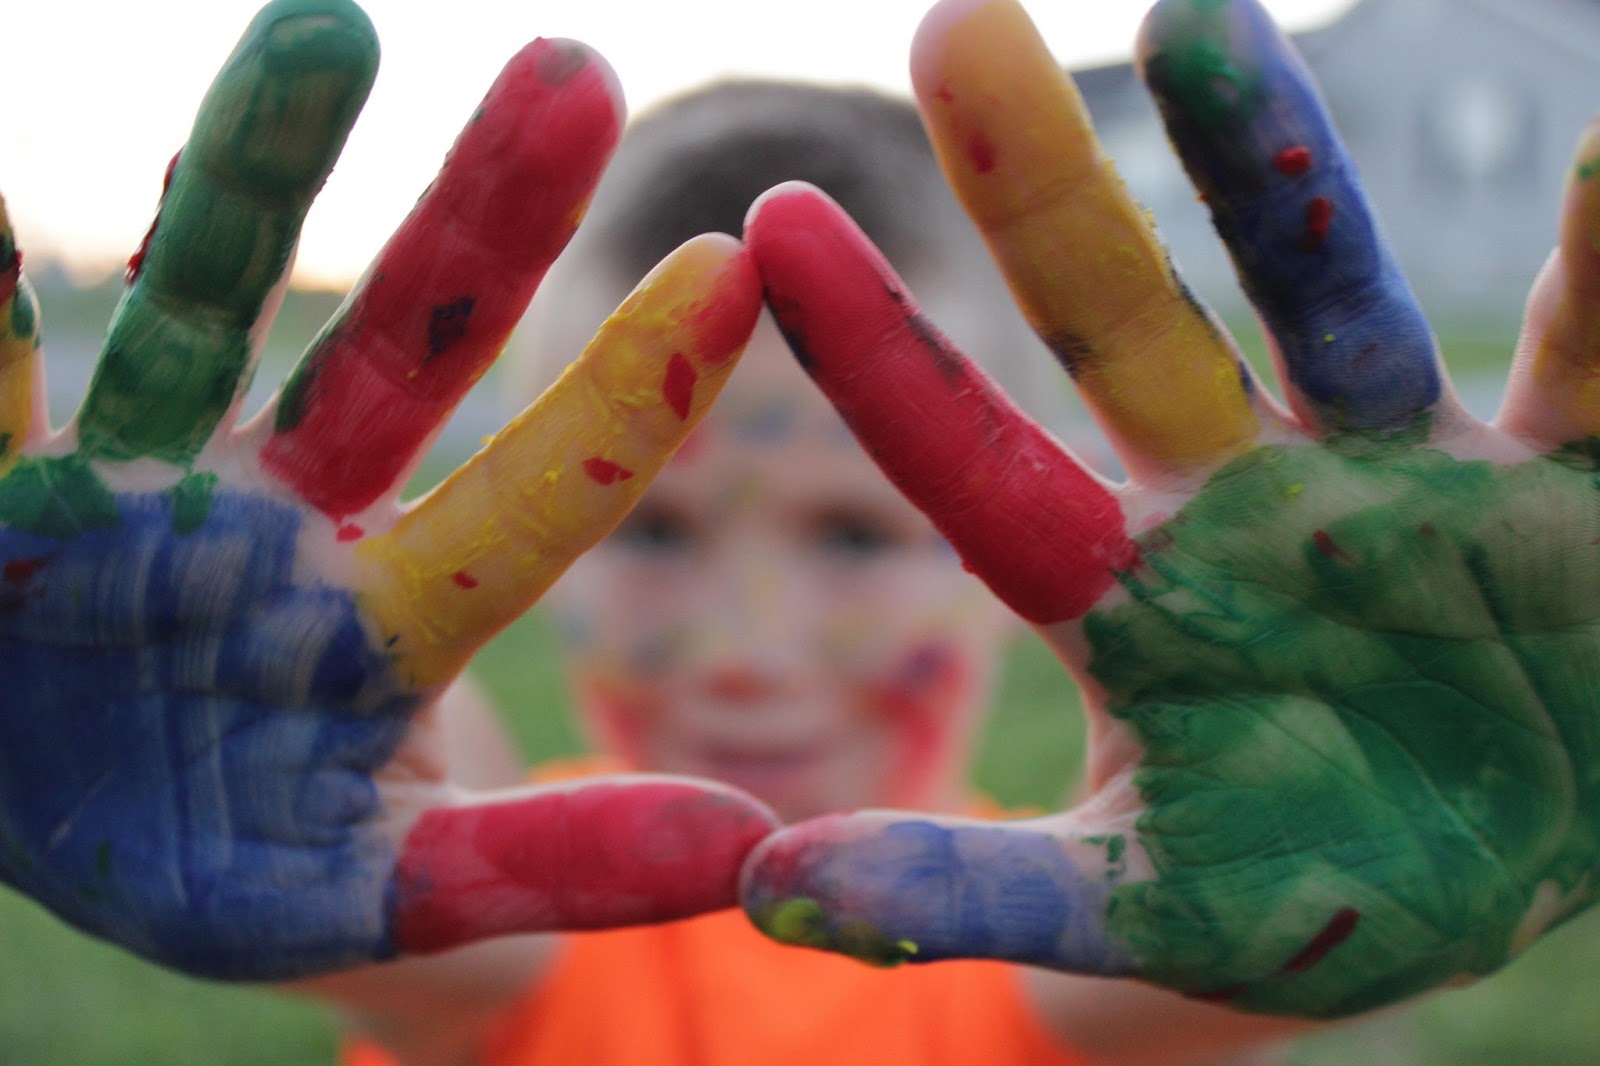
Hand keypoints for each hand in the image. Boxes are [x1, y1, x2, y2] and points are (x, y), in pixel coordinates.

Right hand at [0, 0, 772, 980]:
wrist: (75, 839)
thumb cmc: (244, 868)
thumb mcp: (381, 896)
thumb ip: (544, 867)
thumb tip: (757, 851)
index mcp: (395, 615)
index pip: (533, 498)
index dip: (625, 396)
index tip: (733, 270)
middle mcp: (288, 515)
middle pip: (401, 351)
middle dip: (483, 220)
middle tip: (582, 74)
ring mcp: (147, 481)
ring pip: (213, 303)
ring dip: (261, 172)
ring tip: (331, 27)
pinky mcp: (8, 483)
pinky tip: (9, 188)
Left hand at [739, 0, 1599, 1017]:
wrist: (1512, 870)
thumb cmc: (1312, 887)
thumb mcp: (1140, 907)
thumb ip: (967, 896)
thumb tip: (765, 894)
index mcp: (1130, 591)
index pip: (979, 464)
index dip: (882, 358)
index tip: (773, 225)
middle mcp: (1246, 494)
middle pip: (1124, 326)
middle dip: (1039, 192)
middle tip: (947, 30)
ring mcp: (1407, 467)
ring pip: (1325, 294)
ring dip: (1269, 165)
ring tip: (1188, 18)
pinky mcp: (1572, 481)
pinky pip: (1597, 357)